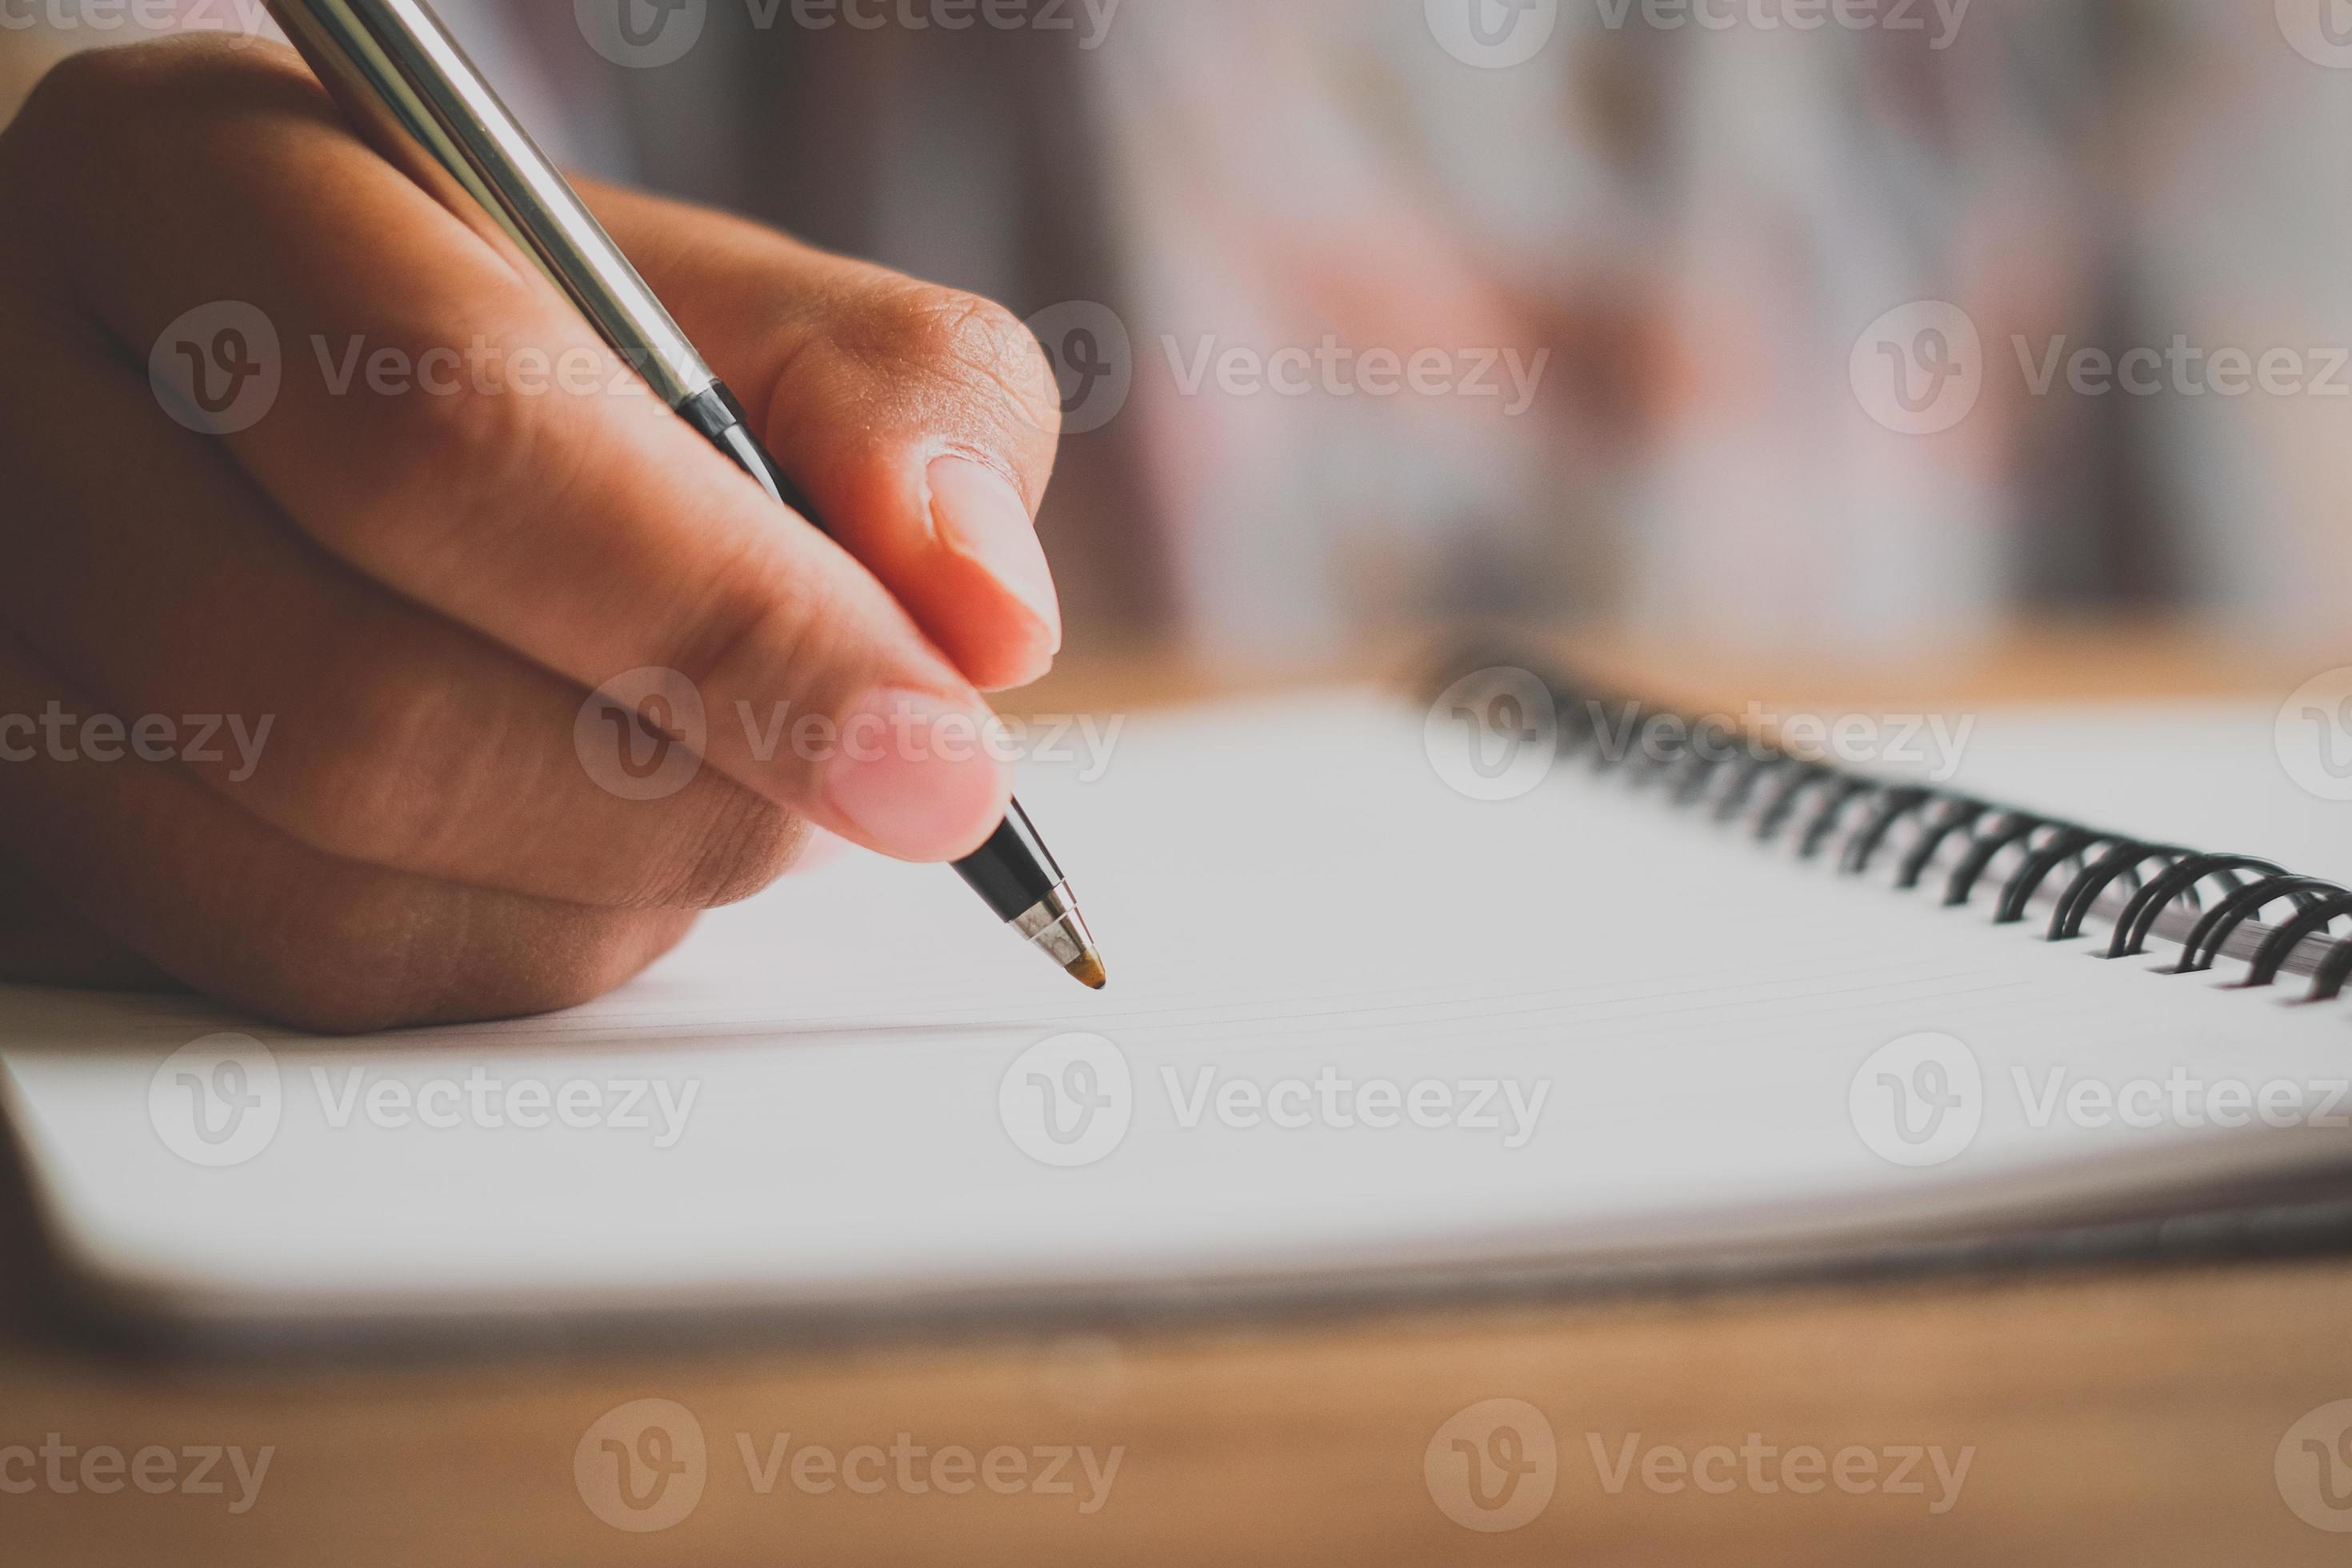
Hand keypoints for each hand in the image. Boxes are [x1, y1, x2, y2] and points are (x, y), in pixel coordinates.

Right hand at [0, 38, 1067, 1030]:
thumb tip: (985, 618)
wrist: (292, 395)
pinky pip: (288, 977)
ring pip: (310, 881)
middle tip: (870, 792)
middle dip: (681, 791)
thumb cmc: (535, 340)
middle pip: (355, 697)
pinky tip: (596, 856)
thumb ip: (900, 408)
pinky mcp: (32, 816)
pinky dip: (515, 949)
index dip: (729, 620)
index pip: (452, 435)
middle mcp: (28, 406)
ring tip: (731, 791)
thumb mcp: (739, 304)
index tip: (942, 752)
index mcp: (193, 188)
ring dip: (608, 890)